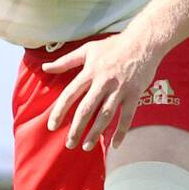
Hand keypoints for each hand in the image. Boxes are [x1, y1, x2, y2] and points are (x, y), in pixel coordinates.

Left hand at [43, 32, 162, 151]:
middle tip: (69, 144)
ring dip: (95, 133)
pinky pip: (127, 117)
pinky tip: (114, 144)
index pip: (70, 94)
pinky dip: (121, 132)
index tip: (52, 126)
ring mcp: (120, 89)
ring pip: (105, 115)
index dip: (60, 111)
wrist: (143, 42)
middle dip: (77, 128)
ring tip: (86, 147)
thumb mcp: (87, 49)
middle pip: (87, 109)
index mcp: (90, 71)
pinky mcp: (134, 94)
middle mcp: (103, 82)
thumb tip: (45, 67)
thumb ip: (65, 61)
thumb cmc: (113, 46)